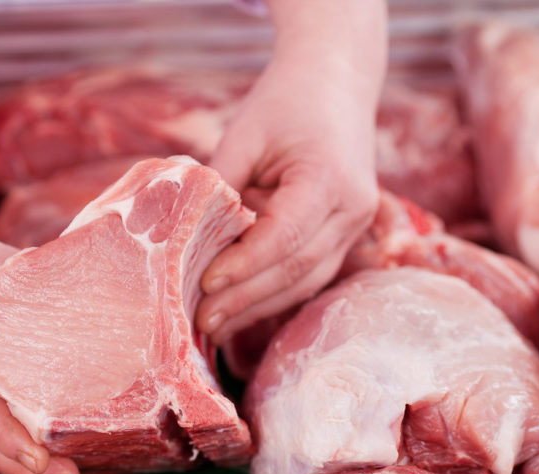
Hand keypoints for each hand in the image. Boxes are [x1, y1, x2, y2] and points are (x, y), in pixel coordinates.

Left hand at [196, 0, 386, 346]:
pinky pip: (309, 275)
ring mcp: (356, 225)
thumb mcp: (245, 134)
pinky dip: (273, 295)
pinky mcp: (346, 235)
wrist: (337, 81)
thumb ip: (219, 185)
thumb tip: (182, 239)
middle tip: (200, 322)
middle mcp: (353, 208)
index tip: (204, 283)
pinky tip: (239, 311)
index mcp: (329, 178)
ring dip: (258, 308)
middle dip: (246, 300)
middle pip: (296, 268)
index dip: (244, 265)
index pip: (285, 236)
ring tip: (214, 327)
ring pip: (306, 281)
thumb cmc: (285, 102)